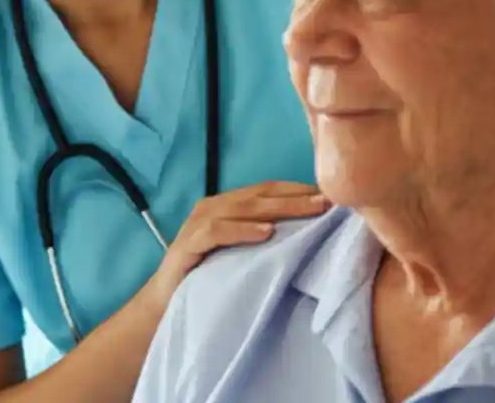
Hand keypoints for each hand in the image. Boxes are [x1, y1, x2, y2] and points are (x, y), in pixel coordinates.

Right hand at [141, 182, 330, 310]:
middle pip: (260, 195)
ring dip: (278, 208)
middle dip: (296, 197)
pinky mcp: (188, 243)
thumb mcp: (240, 254)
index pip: (267, 189)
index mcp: (226, 205)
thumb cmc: (208, 277)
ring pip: (242, 207)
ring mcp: (198, 223)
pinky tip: (266, 233)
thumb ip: (264, 238)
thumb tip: (309, 232)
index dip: (298, 189)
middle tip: (327, 202)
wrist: (164, 303)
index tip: (330, 196)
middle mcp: (212, 207)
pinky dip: (242, 230)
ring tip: (308, 211)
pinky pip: (217, 231)